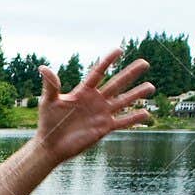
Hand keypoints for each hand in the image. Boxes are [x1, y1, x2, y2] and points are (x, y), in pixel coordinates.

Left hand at [34, 48, 154, 165]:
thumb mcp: (48, 101)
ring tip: (151, 86)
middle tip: (145, 63)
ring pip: (123, 101)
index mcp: (83, 91)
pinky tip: (146, 114)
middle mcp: (96, 100)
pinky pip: (122, 122)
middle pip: (116, 84)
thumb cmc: (47, 122)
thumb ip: (50, 85)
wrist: (51, 145)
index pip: (98, 72)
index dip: (108, 61)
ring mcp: (101, 114)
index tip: (120, 50)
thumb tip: (44, 67)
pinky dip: (133, 118)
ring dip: (137, 94)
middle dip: (130, 73)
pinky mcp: (104, 128)